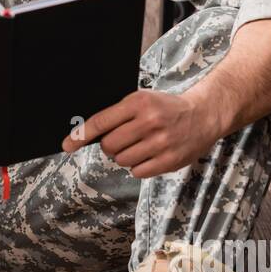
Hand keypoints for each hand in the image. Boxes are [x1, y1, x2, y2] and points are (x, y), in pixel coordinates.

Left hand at [61, 88, 218, 178]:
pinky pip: (137, 172)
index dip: (80, 135)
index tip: (67, 145)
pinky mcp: (170, 161)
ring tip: (140, 145)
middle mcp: (149, 122)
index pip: (100, 122)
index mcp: (138, 103)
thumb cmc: (165, 108)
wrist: (204, 115)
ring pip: (122, 160)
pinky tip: (150, 155)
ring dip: (125, 156)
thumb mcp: (142, 100)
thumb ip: (117, 114)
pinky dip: (138, 166)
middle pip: (109, 145)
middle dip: (110, 146)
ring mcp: (160, 143)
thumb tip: (86, 134)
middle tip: (124, 139)